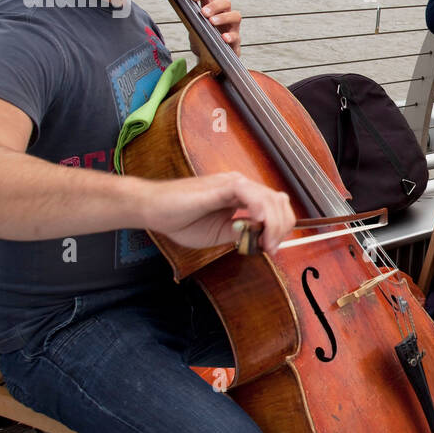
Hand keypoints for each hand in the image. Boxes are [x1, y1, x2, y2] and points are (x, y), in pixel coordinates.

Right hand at [142, 172, 294, 252]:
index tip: (272, 247)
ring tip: (266, 243)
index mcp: (241, 196)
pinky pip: (249, 194)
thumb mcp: (218, 234)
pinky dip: (260, 209)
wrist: (152, 209)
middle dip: (282, 227)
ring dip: (273, 224)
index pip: (275, 206)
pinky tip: (258, 224)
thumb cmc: (179, 219)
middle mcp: (241, 186)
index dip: (280, 227)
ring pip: (269, 198)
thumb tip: (262, 240)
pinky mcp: (220, 186)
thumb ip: (240, 234)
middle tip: (271, 248)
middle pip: (278, 201)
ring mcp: (232, 184)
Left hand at [191, 0, 240, 54]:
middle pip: (225, 2)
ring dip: (223, 17)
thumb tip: (182, 10)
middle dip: (214, 5)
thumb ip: (190, 19)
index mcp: (211, 10)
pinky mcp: (235, 42)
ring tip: (212, 22)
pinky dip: (230, 36)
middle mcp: (224, 15)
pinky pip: (236, 37)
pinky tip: (223, 38)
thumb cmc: (202, 39)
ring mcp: (232, 28)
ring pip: (236, 16)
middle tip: (203, 13)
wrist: (209, 59)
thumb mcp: (193, 28)